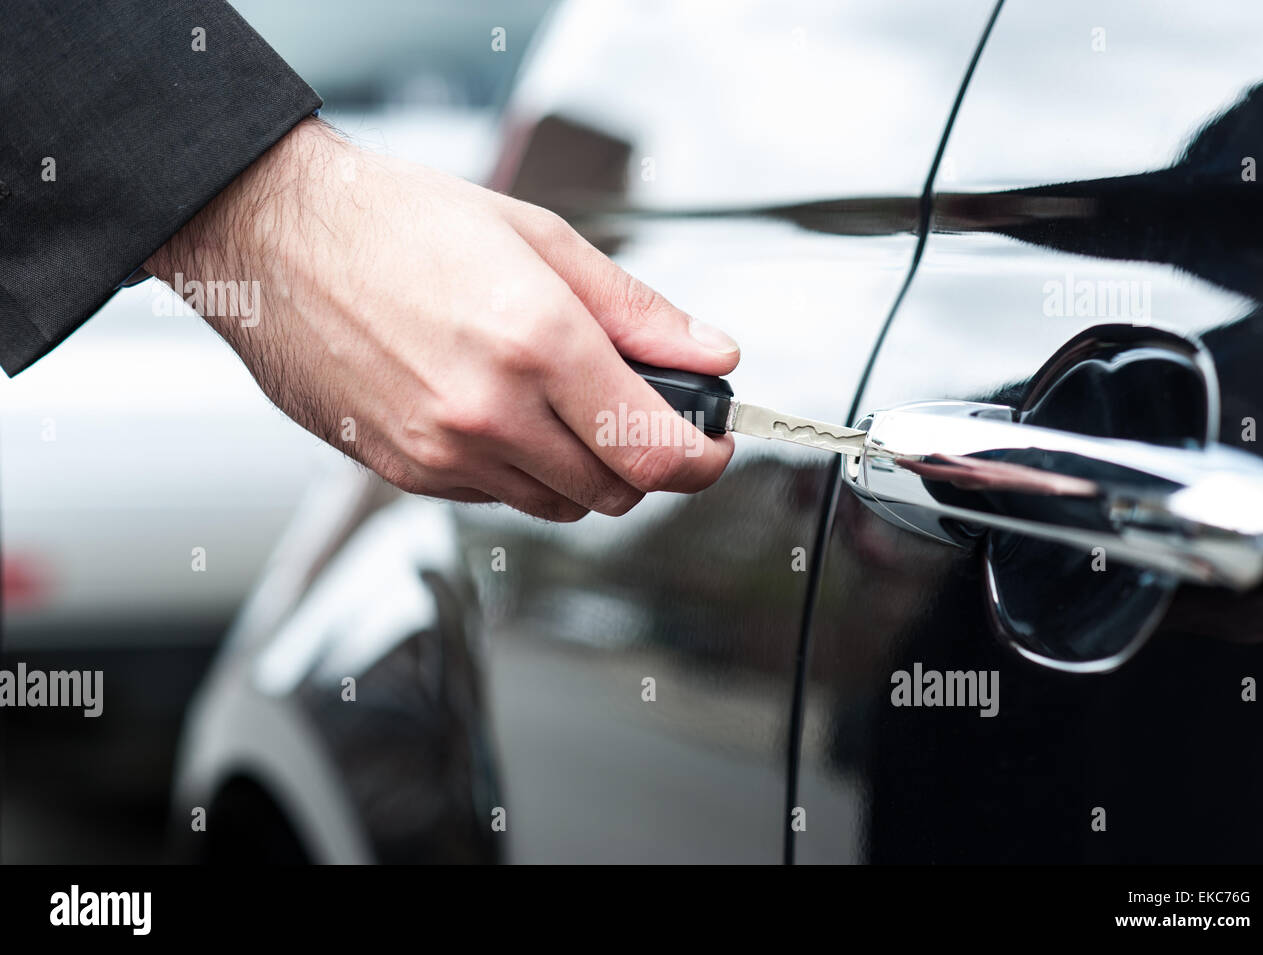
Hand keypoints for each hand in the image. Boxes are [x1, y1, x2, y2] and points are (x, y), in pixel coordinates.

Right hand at [146, 118, 738, 520]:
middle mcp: (489, 411)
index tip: (714, 447)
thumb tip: (709, 352)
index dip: (703, 459)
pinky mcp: (404, 473)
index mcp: (535, 341)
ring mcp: (442, 451)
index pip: (653, 449)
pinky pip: (497, 499)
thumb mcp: (538, 239)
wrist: (273, 240)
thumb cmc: (394, 223)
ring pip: (558, 505)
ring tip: (563, 404)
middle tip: (641, 415)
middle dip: (645, 461)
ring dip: (584, 470)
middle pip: (614, 490)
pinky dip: (521, 472)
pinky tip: (501, 413)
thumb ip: (637, 311)